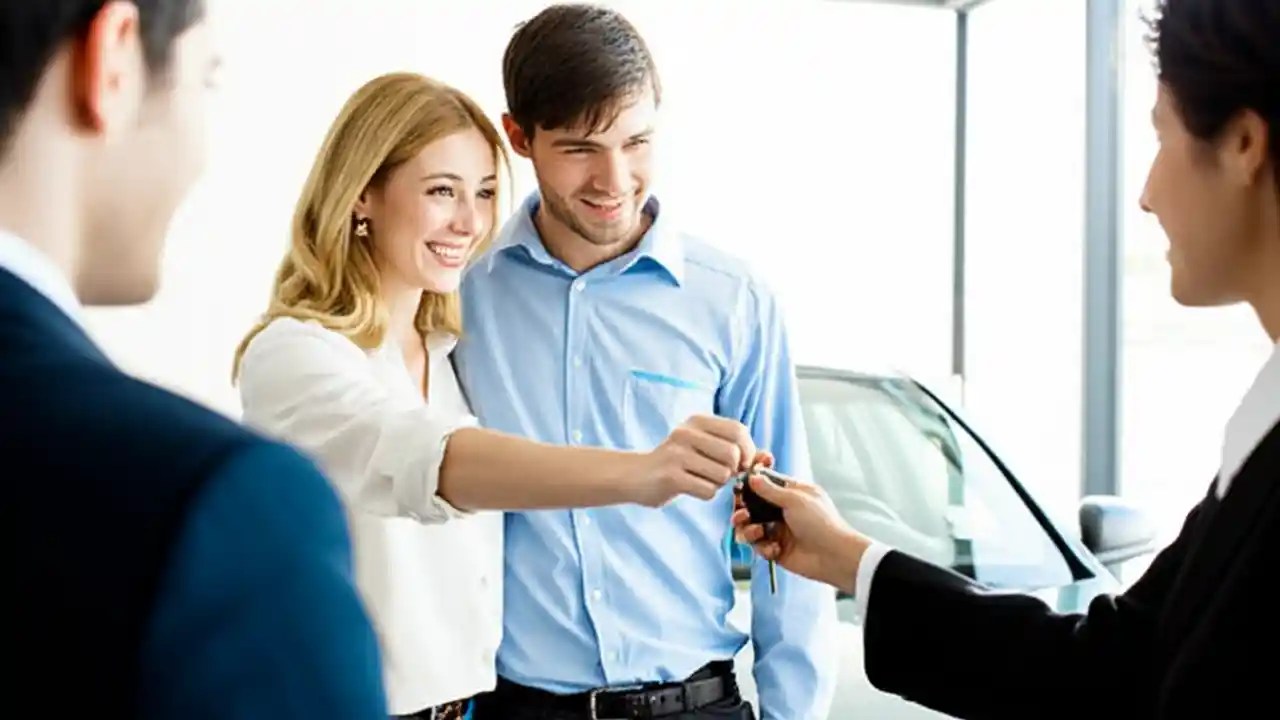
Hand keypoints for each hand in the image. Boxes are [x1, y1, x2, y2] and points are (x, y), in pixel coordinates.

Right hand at [632, 415, 756, 505]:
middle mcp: (686, 433)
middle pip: (733, 454)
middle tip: (721, 475)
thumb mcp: (702, 446)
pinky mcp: (671, 476)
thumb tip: (766, 457)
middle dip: (734, 471)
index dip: (748, 450)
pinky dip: (706, 494)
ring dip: (718, 484)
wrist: (636, 476)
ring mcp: (677, 454)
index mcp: (697, 421)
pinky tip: (692, 488)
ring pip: (722, 475)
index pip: (738, 430)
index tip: (743, 464)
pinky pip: (707, 490)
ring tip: (702, 479)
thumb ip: (732, 448)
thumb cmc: (677, 462)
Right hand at [731, 472, 868, 593]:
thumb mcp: (795, 500)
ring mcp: (778, 530)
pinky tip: (775, 549)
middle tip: (741, 515)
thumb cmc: (821, 523)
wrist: (833, 556)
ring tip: (757, 533)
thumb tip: (752, 477)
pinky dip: (764, 547)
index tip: (739, 488)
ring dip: (748, 530)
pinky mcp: (776, 549)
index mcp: (791, 493)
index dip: (750, 485)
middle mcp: (782, 511)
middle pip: (751, 507)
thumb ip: (770, 490)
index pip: (764, 484)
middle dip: (742, 511)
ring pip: (750, 527)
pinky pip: (759, 546)